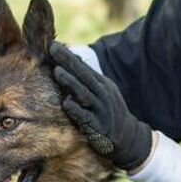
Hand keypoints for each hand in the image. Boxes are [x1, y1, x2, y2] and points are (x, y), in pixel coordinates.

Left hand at [50, 41, 152, 171]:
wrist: (127, 136)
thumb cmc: (108, 110)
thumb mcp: (102, 90)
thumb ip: (87, 77)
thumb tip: (71, 58)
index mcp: (102, 84)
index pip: (83, 67)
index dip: (68, 56)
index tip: (53, 45)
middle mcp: (102, 94)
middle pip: (83, 75)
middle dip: (68, 62)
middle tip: (53, 50)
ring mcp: (100, 110)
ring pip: (84, 94)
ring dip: (71, 82)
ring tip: (57, 72)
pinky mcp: (98, 127)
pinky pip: (85, 117)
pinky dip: (76, 110)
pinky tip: (66, 103)